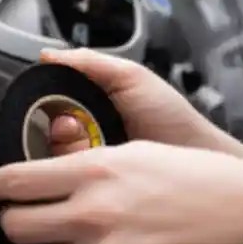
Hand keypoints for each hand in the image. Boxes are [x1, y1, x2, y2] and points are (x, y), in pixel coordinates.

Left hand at [0, 140, 242, 243]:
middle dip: (16, 223)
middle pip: (16, 227)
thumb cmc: (208, 184)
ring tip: (90, 241)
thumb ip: (90, 166)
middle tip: (28, 219)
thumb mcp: (142, 152)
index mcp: (95, 170)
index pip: (16, 180)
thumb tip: (54, 173)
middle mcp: (91, 213)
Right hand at [38, 47, 242, 168]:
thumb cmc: (171, 117)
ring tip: (90, 144)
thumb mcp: (131, 78)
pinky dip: (73, 173)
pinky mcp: (93, 188)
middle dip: (56, 130)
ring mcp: (87, 166)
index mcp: (86, 107)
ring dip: (65, 151)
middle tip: (75, 130)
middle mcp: (81, 137)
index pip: (46, 104)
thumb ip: (90, 63)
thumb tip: (46, 55)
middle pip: (43, 133)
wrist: (199, 158)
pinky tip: (92, 165)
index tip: (60, 111)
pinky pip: (67, 181)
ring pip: (50, 160)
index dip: (43, 106)